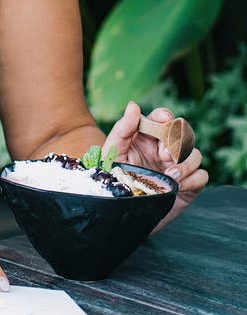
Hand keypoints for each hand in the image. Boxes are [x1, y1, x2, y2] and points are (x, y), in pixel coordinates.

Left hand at [103, 101, 207, 230]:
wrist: (118, 209)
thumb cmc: (113, 177)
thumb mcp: (114, 151)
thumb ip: (123, 128)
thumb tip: (134, 105)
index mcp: (147, 136)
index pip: (163, 117)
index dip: (166, 116)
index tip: (164, 120)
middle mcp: (164, 148)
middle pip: (184, 133)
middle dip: (176, 142)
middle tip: (164, 156)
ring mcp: (177, 166)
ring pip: (195, 154)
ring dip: (185, 163)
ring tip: (170, 177)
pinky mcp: (188, 185)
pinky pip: (202, 175)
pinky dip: (193, 179)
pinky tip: (178, 187)